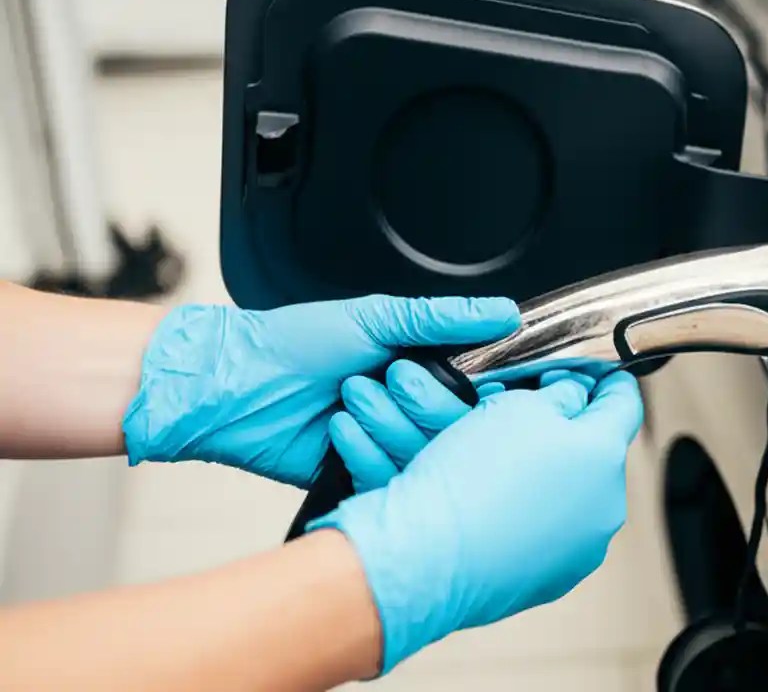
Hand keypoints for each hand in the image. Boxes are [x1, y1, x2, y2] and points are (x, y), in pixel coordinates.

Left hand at [121, 295, 518, 486]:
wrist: (235, 385)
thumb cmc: (295, 342)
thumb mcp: (376, 317)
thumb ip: (444, 318)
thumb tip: (505, 313)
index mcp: (423, 371)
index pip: (478, 394)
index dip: (479, 394)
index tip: (476, 385)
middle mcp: (412, 412)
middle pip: (456, 430)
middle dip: (420, 403)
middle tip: (385, 378)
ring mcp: (389, 447)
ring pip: (424, 456)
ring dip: (385, 425)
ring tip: (347, 399)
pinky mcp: (362, 479)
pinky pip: (389, 481)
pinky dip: (364, 453)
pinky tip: (337, 430)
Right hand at [310, 371, 643, 672]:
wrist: (428, 557)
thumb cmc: (469, 479)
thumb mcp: (516, 407)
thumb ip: (560, 394)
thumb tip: (576, 395)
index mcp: (604, 454)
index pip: (625, 403)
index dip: (607, 380)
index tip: (592, 374)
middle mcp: (606, 505)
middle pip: (598, 452)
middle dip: (569, 432)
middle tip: (525, 421)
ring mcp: (584, 548)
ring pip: (577, 495)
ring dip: (552, 477)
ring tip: (503, 470)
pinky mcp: (556, 578)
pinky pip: (554, 533)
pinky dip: (535, 516)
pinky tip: (498, 509)